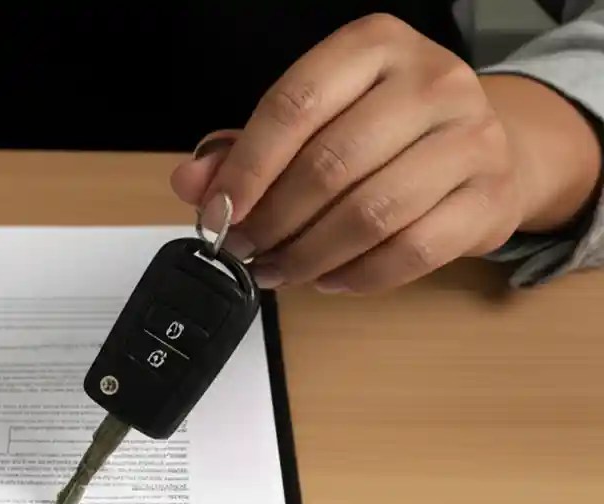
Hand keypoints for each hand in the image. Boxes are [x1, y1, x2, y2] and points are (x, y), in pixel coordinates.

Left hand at [170, 13, 525, 292]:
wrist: (487, 147)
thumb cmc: (385, 132)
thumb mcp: (314, 121)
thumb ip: (246, 150)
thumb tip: (192, 183)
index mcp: (374, 46)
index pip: (295, 106)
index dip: (246, 168)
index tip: (217, 212)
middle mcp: (431, 81)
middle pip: (330, 165)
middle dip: (274, 220)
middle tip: (244, 250)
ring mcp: (472, 137)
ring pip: (370, 213)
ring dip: (309, 255)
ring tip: (279, 270)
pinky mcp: (491, 196)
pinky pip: (412, 251)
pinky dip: (358, 275)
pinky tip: (328, 278)